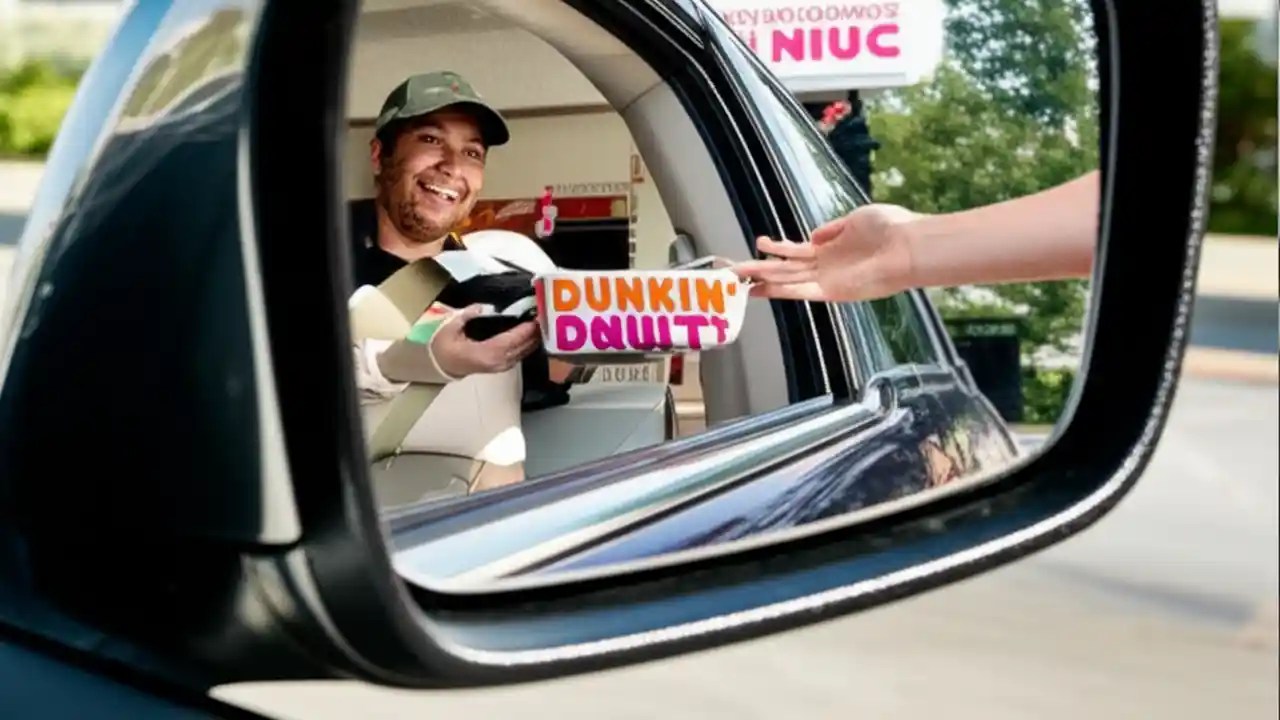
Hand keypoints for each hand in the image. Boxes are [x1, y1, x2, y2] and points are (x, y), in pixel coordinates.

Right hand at [430, 304, 540, 378]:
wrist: (441, 364)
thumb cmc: (444, 347)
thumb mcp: (449, 328)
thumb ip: (466, 316)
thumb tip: (481, 307)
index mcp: (485, 354)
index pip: (511, 341)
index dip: (525, 330)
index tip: (536, 317)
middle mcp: (498, 362)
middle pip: (522, 347)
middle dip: (535, 332)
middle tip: (544, 315)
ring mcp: (501, 366)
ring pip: (524, 352)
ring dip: (534, 338)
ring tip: (542, 322)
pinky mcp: (502, 365)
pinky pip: (520, 354)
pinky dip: (529, 343)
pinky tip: (533, 333)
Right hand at [732, 203, 920, 301]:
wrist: (909, 247)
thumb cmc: (891, 228)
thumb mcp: (857, 218)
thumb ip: (832, 229)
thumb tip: (812, 237)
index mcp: (832, 248)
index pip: (797, 251)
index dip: (777, 249)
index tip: (759, 245)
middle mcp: (826, 266)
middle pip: (785, 268)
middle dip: (760, 268)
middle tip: (734, 270)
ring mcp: (827, 279)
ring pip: (786, 279)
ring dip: (762, 279)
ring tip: (737, 280)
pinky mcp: (832, 291)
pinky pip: (800, 290)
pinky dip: (780, 289)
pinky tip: (760, 288)